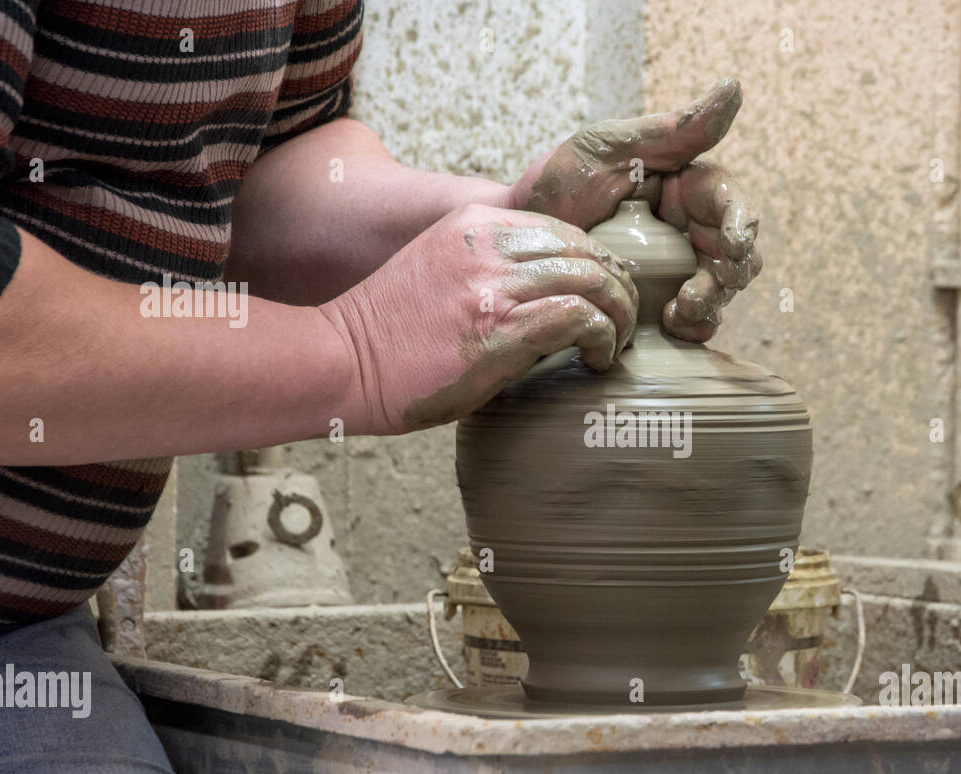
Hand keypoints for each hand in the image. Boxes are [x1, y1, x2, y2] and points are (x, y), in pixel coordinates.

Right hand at [319, 204, 637, 433]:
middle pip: (587, 250)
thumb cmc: (389, 339)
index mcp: (473, 224)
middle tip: (621, 324)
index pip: (563, 230)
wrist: (340, 362)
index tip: (603, 298)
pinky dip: (602, 337)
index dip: (596, 264)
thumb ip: (492, 274)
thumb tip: (554, 302)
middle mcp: (487, 244)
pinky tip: (596, 359)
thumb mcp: (441, 277)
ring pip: (594, 278)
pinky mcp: (500, 328)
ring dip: (619, 315)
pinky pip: (580, 316)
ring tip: (614, 344)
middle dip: (617, 287)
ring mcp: (493, 284)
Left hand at [510, 78, 761, 342]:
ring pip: (721, 292)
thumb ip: (672, 129)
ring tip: (677, 312)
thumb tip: (733, 89)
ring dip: (711, 306)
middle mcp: (690, 230)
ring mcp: (677, 270)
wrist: (518, 241)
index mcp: (687, 188)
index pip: (732, 204)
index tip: (733, 243)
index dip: (742, 224)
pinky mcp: (659, 304)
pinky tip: (668, 324)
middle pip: (737, 256)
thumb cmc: (557, 185)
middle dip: (727, 276)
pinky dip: (692, 328)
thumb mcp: (608, 148)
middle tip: (695, 292)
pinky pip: (693, 322)